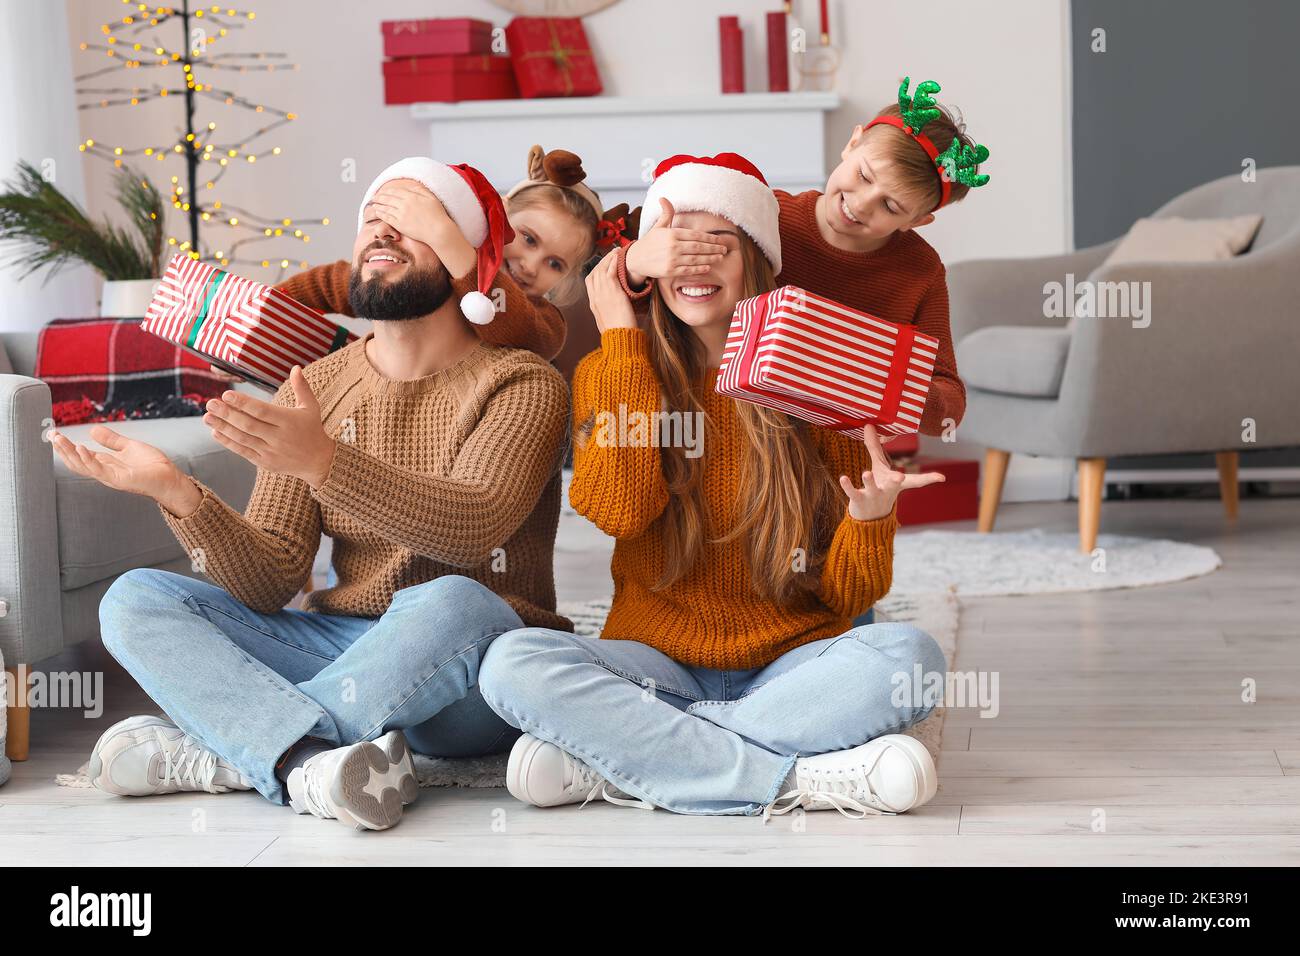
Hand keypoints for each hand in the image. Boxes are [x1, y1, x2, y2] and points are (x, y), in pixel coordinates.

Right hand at [50, 426, 200, 516]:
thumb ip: (111, 440)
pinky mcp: (119, 479)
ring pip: (83, 466)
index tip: (53, 433)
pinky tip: (80, 447)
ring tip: (58, 439)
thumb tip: (92, 430)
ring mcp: (110, 477)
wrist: (170, 478)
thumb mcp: (129, 447)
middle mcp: (104, 472)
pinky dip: (88, 459)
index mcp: (105, 464)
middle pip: (76, 461)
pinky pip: (99, 470)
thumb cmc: (152, 465)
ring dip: (69, 453)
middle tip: (50, 434)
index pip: (79, 455)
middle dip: (62, 449)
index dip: (65, 445)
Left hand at [203, 366, 336, 487]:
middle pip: (248, 425)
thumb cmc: (312, 429)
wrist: (318, 461)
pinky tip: (216, 432)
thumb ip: (302, 387)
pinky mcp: (265, 462)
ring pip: (243, 438)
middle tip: (210, 403)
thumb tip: (296, 367)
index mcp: (289, 421)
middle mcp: (279, 437)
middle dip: (227, 414)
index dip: (243, 403)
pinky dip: (228, 442)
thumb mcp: (311, 407)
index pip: (262, 411)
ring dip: (223, 427)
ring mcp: (271, 451)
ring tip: (207, 417)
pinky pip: (243, 451)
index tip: (226, 394)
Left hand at [367, 180, 475, 277]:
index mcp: (412, 196)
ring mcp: (401, 215)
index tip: (382, 191)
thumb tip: (412, 186)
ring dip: (378, 204)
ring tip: (373, 203)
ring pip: (385, 207)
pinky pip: (387, 217)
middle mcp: (404, 204)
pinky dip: (381, 213)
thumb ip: (421, 190)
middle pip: (388, 198)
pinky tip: (377, 212)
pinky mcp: (400, 225)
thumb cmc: (438, 215)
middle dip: (379, 197)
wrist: (438, 231)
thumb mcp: (431, 198)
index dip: (387, 191)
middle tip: (374, 197)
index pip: (395, 191)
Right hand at [584, 248, 637, 332]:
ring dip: (608, 258)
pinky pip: (610, 271)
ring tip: (616, 251)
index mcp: (593, 304)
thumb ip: (608, 313)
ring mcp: (602, 293)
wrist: (620, 337)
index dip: (595, 271)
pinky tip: (617, 255)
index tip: (603, 265)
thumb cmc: (618, 334)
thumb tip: (613, 311)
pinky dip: (612, 261)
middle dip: (602, 262)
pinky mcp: (612, 291)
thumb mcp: (608, 323)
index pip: (590, 282)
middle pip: (594, 273)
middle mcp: (595, 297)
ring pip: (601, 269)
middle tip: (610, 255)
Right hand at [623, 198, 726, 285]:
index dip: (710, 238)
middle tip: (724, 249)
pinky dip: (699, 269)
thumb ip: (666, 213)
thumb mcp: (658, 226)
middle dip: (714, 248)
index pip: (696, 235)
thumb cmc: (649, 242)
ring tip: (720, 257)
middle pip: (699, 247)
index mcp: (672, 233)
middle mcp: (673, 246)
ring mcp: (672, 259)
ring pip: (696, 259)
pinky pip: (688, 270)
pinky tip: (708, 267)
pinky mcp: (670, 271)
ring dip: (710, 258)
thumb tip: (663, 198)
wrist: (635, 259)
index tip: (720, 240)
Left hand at [838, 430, 944, 520]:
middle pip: (894, 485)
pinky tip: (843, 478)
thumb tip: (869, 425)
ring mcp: (873, 496)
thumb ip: (874, 447)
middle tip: (900, 477)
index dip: (929, 478)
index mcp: (896, 483)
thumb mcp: (879, 467)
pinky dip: (848, 486)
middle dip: (896, 481)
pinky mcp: (859, 500)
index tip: (942, 477)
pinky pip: (853, 493)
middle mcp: (887, 490)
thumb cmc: (878, 487)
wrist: (869, 518)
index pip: (915, 481)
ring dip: (869, 481)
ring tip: (866, 473)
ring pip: (871, 488)